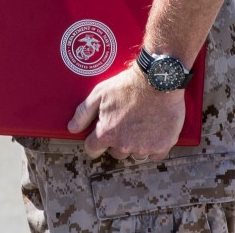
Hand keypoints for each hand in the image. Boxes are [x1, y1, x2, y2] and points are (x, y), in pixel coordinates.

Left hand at [66, 65, 184, 162]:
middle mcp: (124, 145)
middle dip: (117, 141)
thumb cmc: (127, 85)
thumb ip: (83, 113)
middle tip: (125, 123)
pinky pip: (154, 155)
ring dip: (136, 144)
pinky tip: (153, 130)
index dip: (95, 142)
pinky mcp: (162, 147)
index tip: (100, 137)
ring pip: (135, 154)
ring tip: (140, 124)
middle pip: (116, 153)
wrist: (158, 80)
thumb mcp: (99, 94)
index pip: (93, 150)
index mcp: (106, 134)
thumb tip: (72, 128)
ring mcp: (144, 148)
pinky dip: (154, 146)